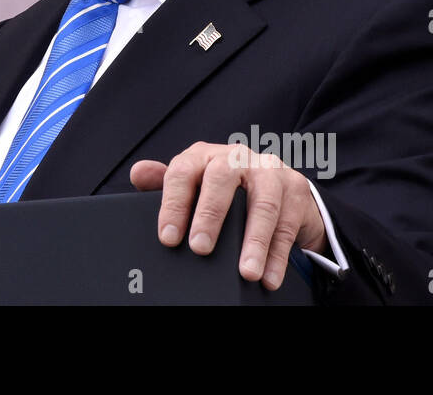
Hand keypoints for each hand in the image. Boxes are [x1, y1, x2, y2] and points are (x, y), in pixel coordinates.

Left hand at [130, 143, 326, 289]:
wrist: (278, 185)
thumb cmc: (226, 189)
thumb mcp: (195, 183)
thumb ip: (166, 183)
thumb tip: (138, 174)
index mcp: (205, 156)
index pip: (183, 172)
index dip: (173, 204)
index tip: (168, 237)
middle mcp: (237, 157)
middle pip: (222, 179)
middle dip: (210, 215)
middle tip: (200, 249)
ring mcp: (269, 170)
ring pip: (262, 204)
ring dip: (255, 242)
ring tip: (246, 273)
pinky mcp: (295, 188)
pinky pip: (287, 223)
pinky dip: (278, 255)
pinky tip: (269, 277)